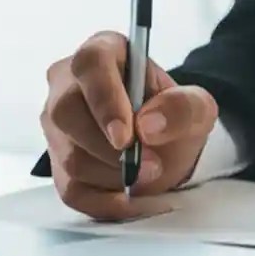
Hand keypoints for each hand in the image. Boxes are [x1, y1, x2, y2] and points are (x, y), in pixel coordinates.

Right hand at [41, 32, 218, 220]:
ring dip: (115, 175)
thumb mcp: (197, 108)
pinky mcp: (56, 162)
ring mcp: (57, 125)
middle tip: (151, 165)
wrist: (166, 148)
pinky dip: (106, 202)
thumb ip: (183, 107)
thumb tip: (148, 124)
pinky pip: (70, 190)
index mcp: (103, 52)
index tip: (126, 136)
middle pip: (66, 112)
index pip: (90, 63)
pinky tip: (132, 199)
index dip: (104, 100)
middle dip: (111, 149)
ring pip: (70, 156)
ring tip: (149, 175)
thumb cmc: (172, 117)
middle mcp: (68, 84)